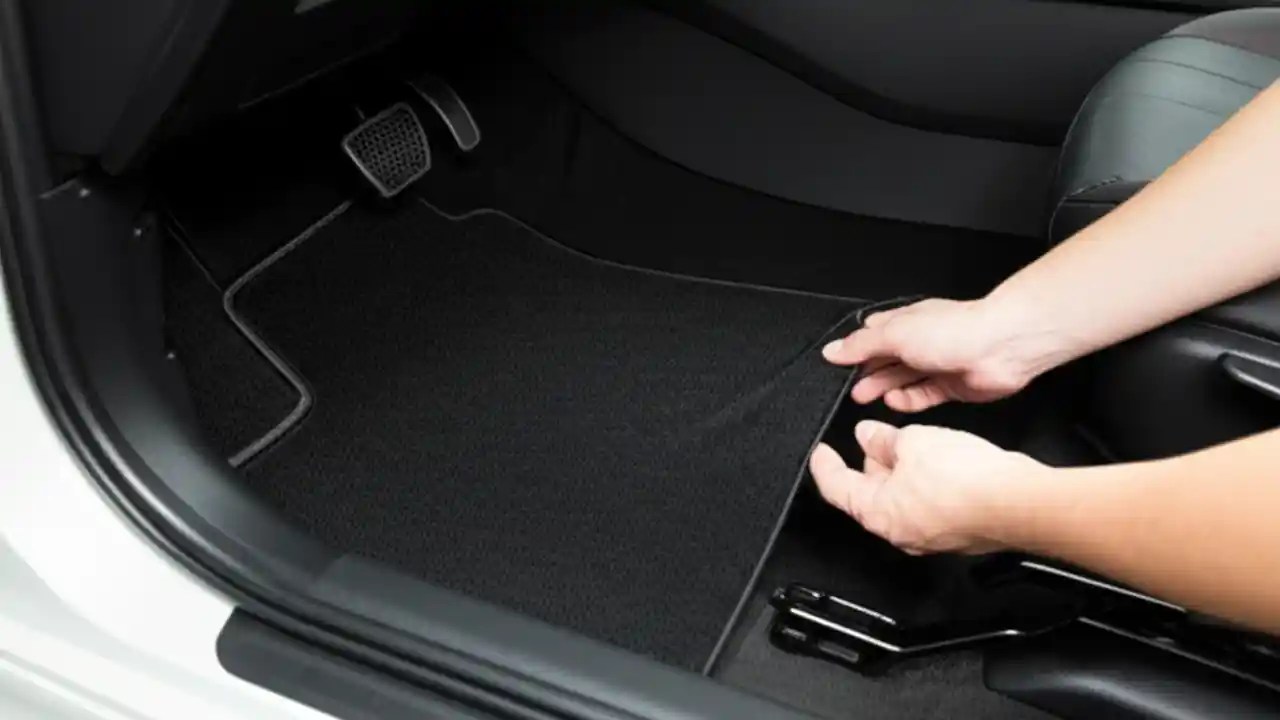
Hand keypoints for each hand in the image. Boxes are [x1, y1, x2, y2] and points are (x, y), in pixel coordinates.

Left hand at [809, 420, 1047, 554]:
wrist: (1020, 502)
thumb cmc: (967, 480)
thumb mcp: (914, 442)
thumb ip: (883, 439)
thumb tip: (869, 437)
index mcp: (878, 513)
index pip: (836, 488)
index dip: (825, 466)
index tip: (820, 454)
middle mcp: (900, 532)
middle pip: (869, 495)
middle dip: (869, 464)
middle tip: (873, 438)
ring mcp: (930, 536)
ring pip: (901, 499)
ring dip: (900, 471)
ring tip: (910, 445)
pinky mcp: (956, 533)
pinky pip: (928, 505)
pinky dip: (924, 482)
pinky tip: (937, 461)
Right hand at [822, 298, 1067, 411]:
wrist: (1000, 347)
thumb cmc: (953, 330)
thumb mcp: (894, 334)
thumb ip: (861, 345)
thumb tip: (832, 350)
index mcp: (906, 322)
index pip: (873, 335)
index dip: (855, 349)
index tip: (837, 365)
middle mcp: (921, 342)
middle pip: (886, 360)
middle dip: (867, 373)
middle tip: (849, 388)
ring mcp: (937, 364)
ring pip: (903, 379)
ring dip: (883, 388)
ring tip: (864, 397)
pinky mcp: (952, 386)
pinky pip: (923, 396)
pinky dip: (907, 400)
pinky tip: (894, 402)